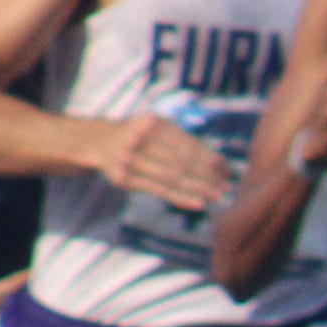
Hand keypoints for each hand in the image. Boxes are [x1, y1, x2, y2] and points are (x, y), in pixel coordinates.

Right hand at [98, 113, 231, 210]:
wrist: (98, 142)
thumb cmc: (139, 136)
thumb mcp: (157, 128)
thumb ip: (181, 140)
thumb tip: (218, 161)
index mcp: (154, 123)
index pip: (189, 144)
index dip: (210, 158)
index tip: (227, 170)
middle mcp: (141, 140)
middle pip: (182, 161)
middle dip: (208, 176)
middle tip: (227, 187)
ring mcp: (131, 159)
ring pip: (172, 177)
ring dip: (198, 188)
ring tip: (218, 196)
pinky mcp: (124, 179)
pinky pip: (158, 190)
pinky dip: (180, 197)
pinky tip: (198, 203)